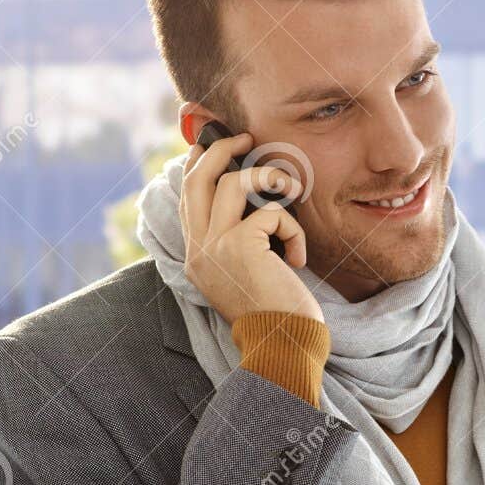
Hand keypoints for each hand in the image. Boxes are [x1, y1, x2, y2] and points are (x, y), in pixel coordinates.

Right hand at [181, 130, 323, 326]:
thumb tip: (253, 204)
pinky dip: (292, 229)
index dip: (199, 165)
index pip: (188, 198)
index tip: (215, 144)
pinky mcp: (242, 245)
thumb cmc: (275, 316)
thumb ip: (237, 244)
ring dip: (267, 178)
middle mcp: (199, 250)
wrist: (282, 347)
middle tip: (246, 138)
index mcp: (196, 258)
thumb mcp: (245, 278)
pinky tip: (297, 257)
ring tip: (291, 189)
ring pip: (233, 182)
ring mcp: (216, 247)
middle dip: (220, 149)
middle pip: (198, 179)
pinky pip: (271, 212)